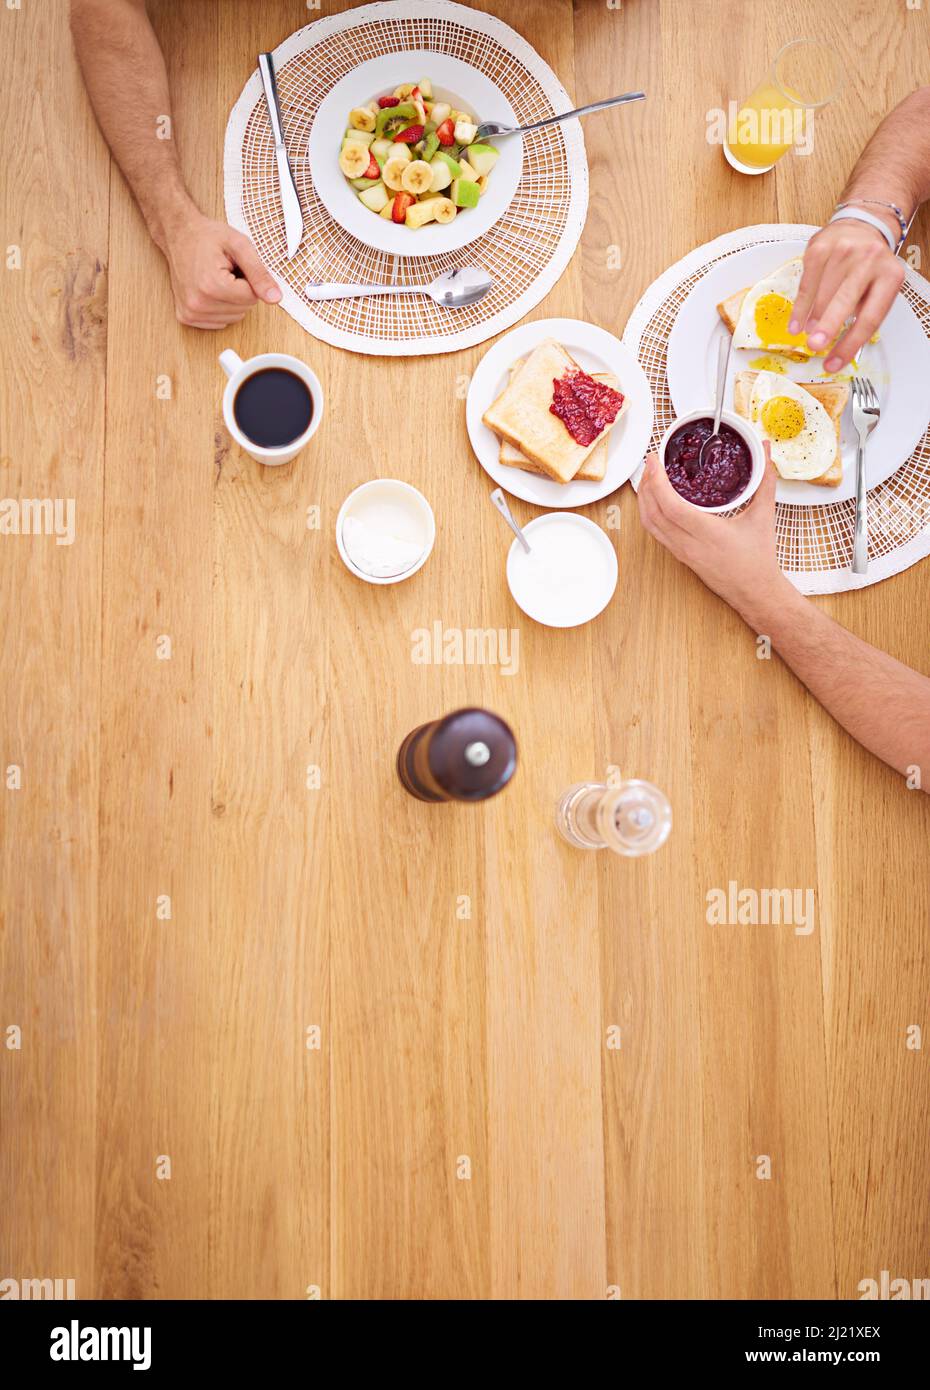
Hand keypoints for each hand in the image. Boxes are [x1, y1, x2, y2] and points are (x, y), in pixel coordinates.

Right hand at [162, 211, 281, 328]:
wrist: (179, 234)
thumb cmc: (207, 237)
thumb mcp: (240, 246)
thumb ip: (260, 273)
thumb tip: (275, 298)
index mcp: (212, 285)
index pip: (252, 297)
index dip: (249, 279)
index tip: (233, 266)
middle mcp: (198, 303)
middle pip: (243, 309)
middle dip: (240, 290)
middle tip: (224, 271)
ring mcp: (191, 312)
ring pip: (234, 317)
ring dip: (230, 299)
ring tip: (216, 278)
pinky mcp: (186, 317)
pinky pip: (220, 322)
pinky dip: (219, 307)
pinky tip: (208, 290)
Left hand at [637, 444, 791, 624]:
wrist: (755, 591)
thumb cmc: (758, 559)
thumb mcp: (764, 515)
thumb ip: (765, 479)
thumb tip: (765, 450)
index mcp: (706, 532)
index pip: (670, 505)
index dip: (656, 481)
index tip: (654, 460)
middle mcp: (687, 544)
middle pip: (652, 513)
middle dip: (646, 485)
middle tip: (649, 463)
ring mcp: (681, 552)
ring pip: (650, 525)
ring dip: (644, 500)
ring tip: (648, 478)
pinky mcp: (680, 556)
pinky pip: (656, 533)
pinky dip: (650, 514)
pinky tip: (655, 501)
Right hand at [789, 220, 904, 371]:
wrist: (862, 226)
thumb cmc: (870, 266)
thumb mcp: (878, 288)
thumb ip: (864, 313)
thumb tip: (840, 348)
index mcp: (890, 275)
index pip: (870, 317)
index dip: (850, 344)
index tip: (833, 363)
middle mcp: (869, 259)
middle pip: (846, 300)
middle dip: (829, 325)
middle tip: (816, 346)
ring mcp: (844, 251)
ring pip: (824, 291)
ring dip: (813, 317)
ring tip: (807, 334)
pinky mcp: (820, 247)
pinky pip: (807, 282)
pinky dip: (800, 306)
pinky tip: (796, 322)